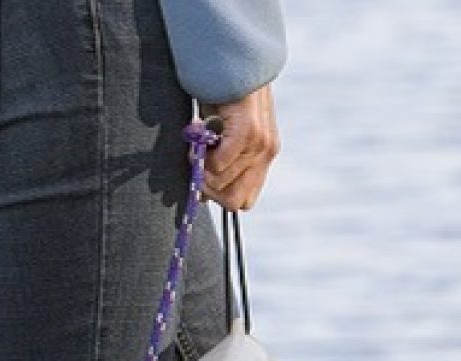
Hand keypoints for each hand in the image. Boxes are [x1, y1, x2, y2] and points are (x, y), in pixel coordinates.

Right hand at [203, 84, 279, 210]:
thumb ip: (221, 162)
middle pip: (234, 201)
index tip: (202, 176)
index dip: (219, 195)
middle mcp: (266, 153)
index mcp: (263, 157)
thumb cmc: (223, 96)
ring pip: (223, 183)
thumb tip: (201, 193)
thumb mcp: (225, 135)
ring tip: (196, 142)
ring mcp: (260, 144)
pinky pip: (220, 164)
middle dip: (208, 189)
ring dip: (201, 169)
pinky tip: (197, 136)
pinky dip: (203, 157)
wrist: (232, 60)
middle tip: (194, 166)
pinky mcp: (248, 132)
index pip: (243, 201)